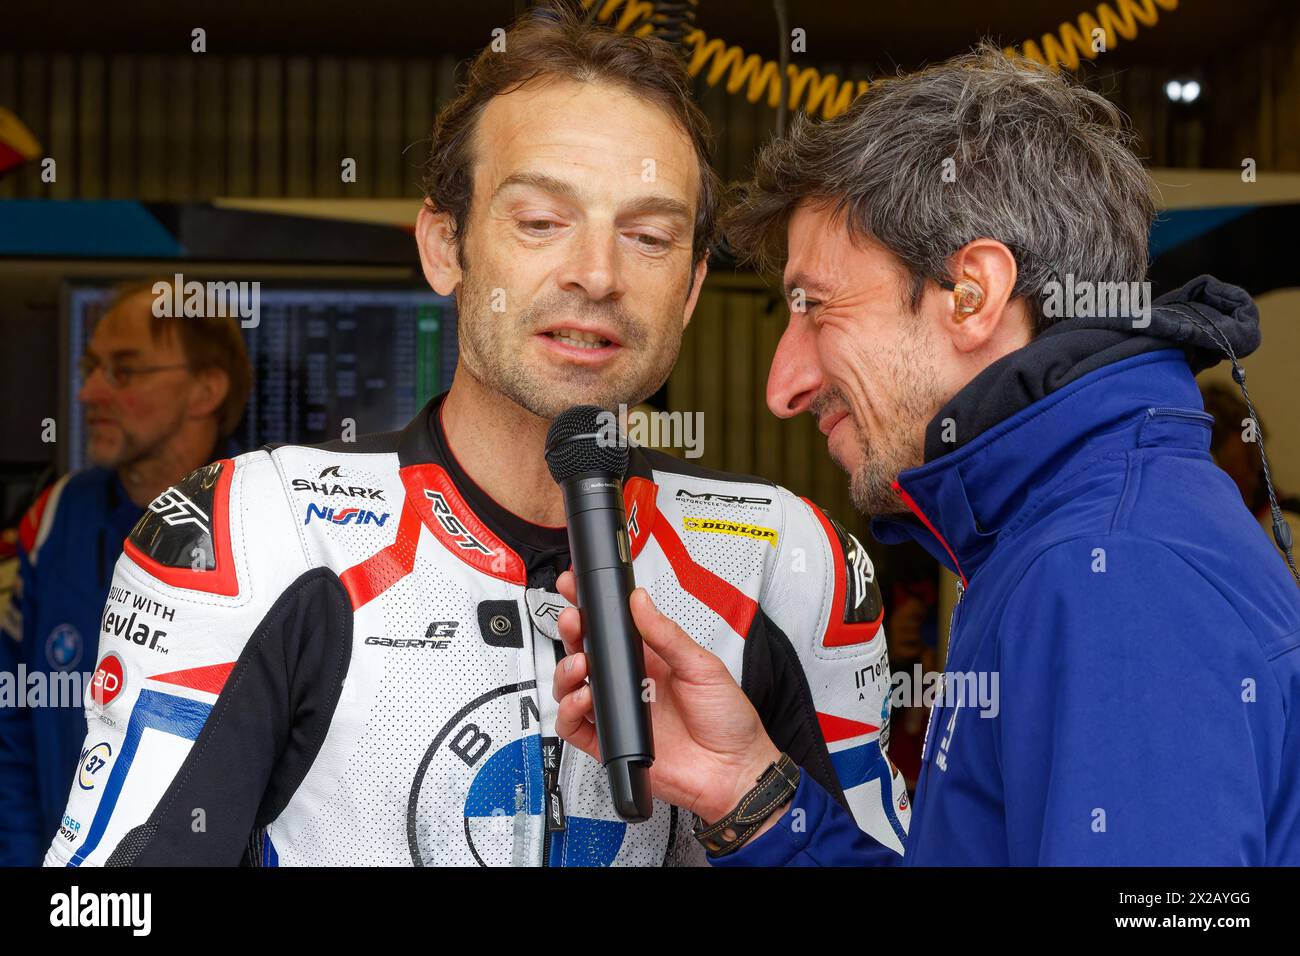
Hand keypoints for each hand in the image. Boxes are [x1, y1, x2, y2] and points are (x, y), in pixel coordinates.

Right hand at [552, 570, 781, 824]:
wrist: (734, 771)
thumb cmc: (728, 720)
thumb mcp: (702, 666)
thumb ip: (667, 635)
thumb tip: (640, 601)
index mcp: (650, 659)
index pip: (611, 628)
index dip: (590, 608)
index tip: (575, 587)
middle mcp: (629, 685)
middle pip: (585, 653)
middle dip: (571, 633)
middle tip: (572, 621)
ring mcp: (618, 713)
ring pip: (571, 688)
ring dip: (567, 672)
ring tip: (580, 665)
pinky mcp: (611, 743)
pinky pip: (574, 727)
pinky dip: (568, 712)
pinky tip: (583, 700)